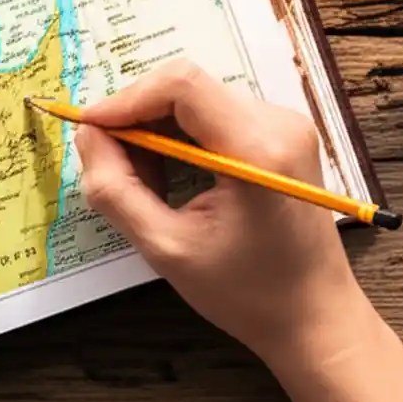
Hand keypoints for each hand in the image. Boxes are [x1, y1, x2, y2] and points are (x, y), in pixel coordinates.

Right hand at [74, 60, 375, 364]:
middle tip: (113, 167)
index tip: (90, 130)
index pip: (181, 85)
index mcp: (257, 149)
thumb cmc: (247, 293)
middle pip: (186, 88)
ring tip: (145, 183)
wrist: (314, 316)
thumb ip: (116, 190)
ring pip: (195, 100)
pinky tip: (171, 178)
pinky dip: (178, 138)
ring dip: (156, 130)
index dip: (126, 99)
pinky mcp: (280, 135)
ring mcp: (284, 125)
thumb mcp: (166, 248)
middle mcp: (278, 123)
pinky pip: (213, 115)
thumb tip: (87, 136)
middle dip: (137, 119)